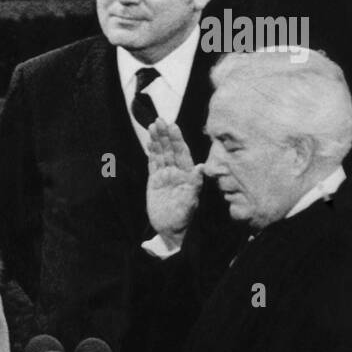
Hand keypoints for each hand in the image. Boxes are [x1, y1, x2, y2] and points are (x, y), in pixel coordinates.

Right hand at [146, 119, 202, 247]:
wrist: (172, 231)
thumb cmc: (185, 218)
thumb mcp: (191, 201)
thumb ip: (196, 183)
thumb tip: (202, 167)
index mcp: (187, 174)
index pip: (181, 152)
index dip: (177, 139)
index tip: (172, 126)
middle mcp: (177, 172)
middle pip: (170, 149)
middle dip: (165, 135)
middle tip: (159, 121)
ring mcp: (165, 176)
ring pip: (161, 154)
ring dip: (157, 140)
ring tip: (152, 126)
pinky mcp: (155, 182)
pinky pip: (153, 164)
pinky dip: (151, 153)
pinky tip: (149, 143)